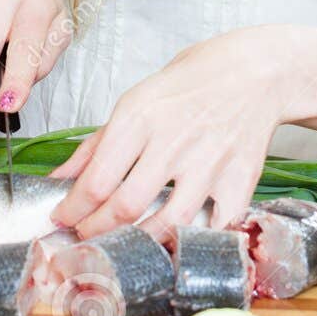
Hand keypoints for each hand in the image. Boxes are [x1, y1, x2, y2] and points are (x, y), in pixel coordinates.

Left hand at [49, 25, 291, 236]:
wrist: (255, 72)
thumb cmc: (191, 82)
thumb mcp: (135, 99)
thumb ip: (97, 143)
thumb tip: (62, 177)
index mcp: (140, 117)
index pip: (97, 180)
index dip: (74, 209)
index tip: (62, 218)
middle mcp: (174, 142)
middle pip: (126, 206)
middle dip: (96, 230)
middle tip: (86, 234)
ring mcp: (210, 164)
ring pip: (168, 224)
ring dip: (138, 243)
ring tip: (122, 243)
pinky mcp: (241, 180)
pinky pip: (214, 227)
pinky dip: (194, 240)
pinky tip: (174, 241)